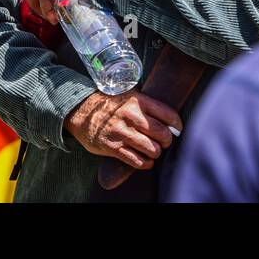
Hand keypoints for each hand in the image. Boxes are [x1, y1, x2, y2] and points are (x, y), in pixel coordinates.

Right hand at [65, 91, 181, 169]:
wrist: (81, 110)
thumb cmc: (110, 103)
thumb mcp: (129, 95)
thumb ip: (147, 106)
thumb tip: (170, 122)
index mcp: (138, 101)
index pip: (168, 115)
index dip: (177, 124)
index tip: (177, 129)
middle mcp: (131, 116)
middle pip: (162, 134)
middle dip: (167, 140)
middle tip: (164, 141)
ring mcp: (121, 132)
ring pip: (152, 149)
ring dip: (156, 153)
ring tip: (154, 151)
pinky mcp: (113, 147)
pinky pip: (137, 160)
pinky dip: (145, 163)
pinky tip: (146, 161)